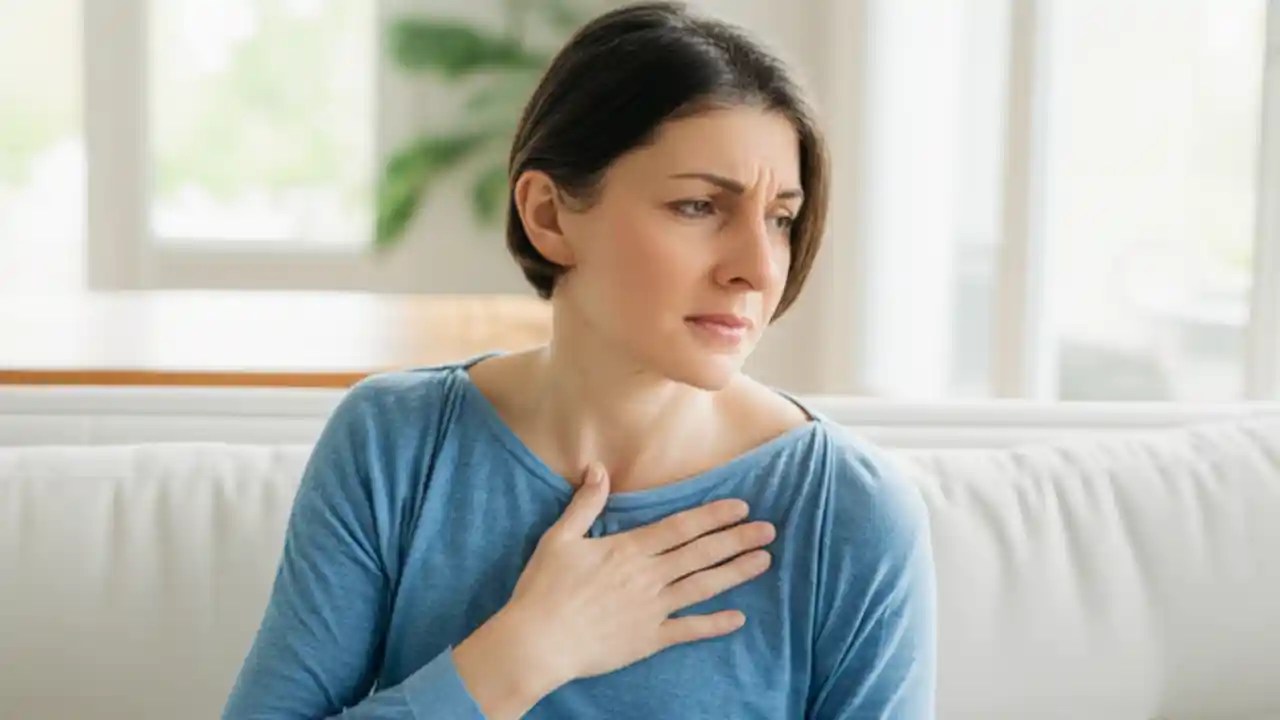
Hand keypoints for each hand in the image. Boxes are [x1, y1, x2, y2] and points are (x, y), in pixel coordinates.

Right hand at [512, 461, 773, 680]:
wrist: (538, 642)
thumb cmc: (543, 589)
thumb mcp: (560, 538)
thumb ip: (585, 503)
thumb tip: (597, 467)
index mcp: (629, 550)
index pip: (681, 527)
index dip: (713, 515)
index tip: (740, 507)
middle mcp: (648, 576)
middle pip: (701, 553)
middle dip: (737, 539)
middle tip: (769, 530)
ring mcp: (652, 609)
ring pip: (703, 586)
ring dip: (736, 572)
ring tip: (764, 561)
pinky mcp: (649, 639)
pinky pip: (688, 630)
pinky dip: (714, 624)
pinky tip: (739, 618)